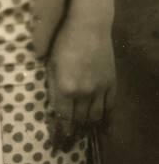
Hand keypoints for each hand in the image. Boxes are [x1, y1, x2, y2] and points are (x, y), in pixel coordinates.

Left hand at [47, 19, 114, 148]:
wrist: (88, 27)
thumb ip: (52, 86)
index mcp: (64, 87)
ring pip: (95, 116)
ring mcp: (100, 89)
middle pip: (79, 118)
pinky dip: (106, 117)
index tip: (58, 136)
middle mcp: (83, 92)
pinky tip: (102, 123)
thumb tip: (53, 105)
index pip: (62, 115)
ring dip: (88, 123)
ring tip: (82, 127)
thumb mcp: (50, 64)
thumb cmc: (62, 41)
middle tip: (69, 135)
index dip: (60, 127)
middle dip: (73, 128)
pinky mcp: (111, 84)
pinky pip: (110, 107)